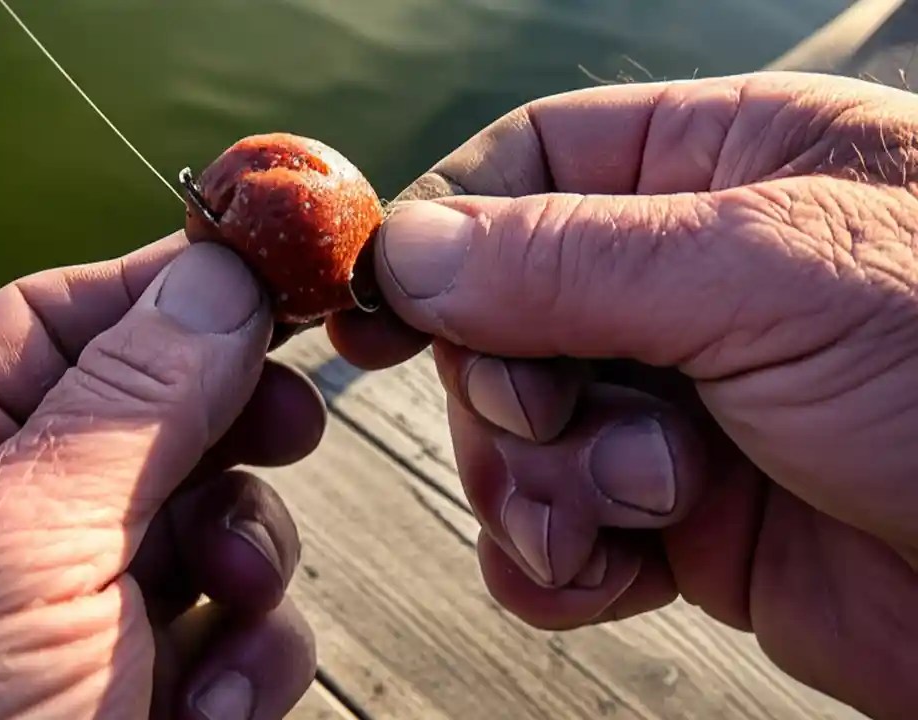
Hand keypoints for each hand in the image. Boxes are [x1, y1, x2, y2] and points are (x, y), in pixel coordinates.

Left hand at [0, 237, 326, 717]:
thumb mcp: (14, 547)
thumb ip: (123, 405)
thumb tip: (214, 281)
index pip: (53, 327)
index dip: (162, 293)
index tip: (268, 276)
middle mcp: (5, 537)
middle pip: (154, 420)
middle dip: (227, 432)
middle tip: (287, 422)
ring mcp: (84, 624)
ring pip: (213, 528)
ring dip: (248, 559)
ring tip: (233, 604)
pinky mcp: (151, 701)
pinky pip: (238, 638)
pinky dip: (251, 665)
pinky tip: (215, 711)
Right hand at [330, 71, 917, 719]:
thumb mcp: (772, 274)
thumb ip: (571, 257)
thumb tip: (409, 251)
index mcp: (730, 168)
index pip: (530, 163)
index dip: (444, 229)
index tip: (379, 305)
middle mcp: (695, 284)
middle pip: (499, 312)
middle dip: (504, 386)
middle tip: (553, 420)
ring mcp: (682, 406)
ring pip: (515, 432)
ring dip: (538, 484)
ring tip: (634, 508)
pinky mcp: (682, 520)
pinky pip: (553, 530)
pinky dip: (554, 561)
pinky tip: (611, 572)